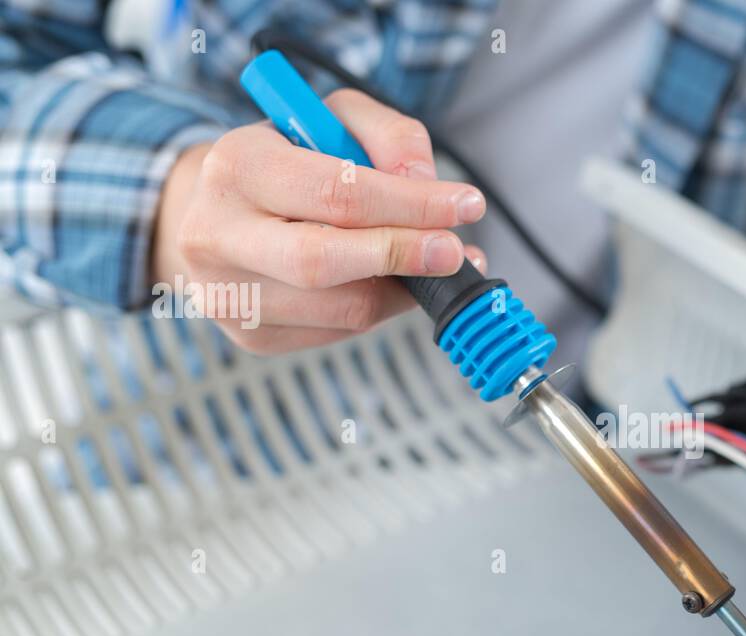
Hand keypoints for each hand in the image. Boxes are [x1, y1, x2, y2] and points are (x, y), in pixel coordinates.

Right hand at [150, 89, 487, 353]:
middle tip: (454, 251)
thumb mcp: (332, 120)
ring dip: (402, 289)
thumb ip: (390, 137)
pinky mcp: (251, 337)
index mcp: (235, 167)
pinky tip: (387, 284)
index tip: (465, 206)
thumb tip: (428, 183)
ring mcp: (228, 296)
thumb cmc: (285, 163)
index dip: (410, 205)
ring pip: (343, 309)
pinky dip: (378, 309)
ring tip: (431, 265)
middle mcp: (216, 235)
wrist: (212, 212)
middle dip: (403, 256)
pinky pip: (339, 332)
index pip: (336, 194)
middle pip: (325, 262)